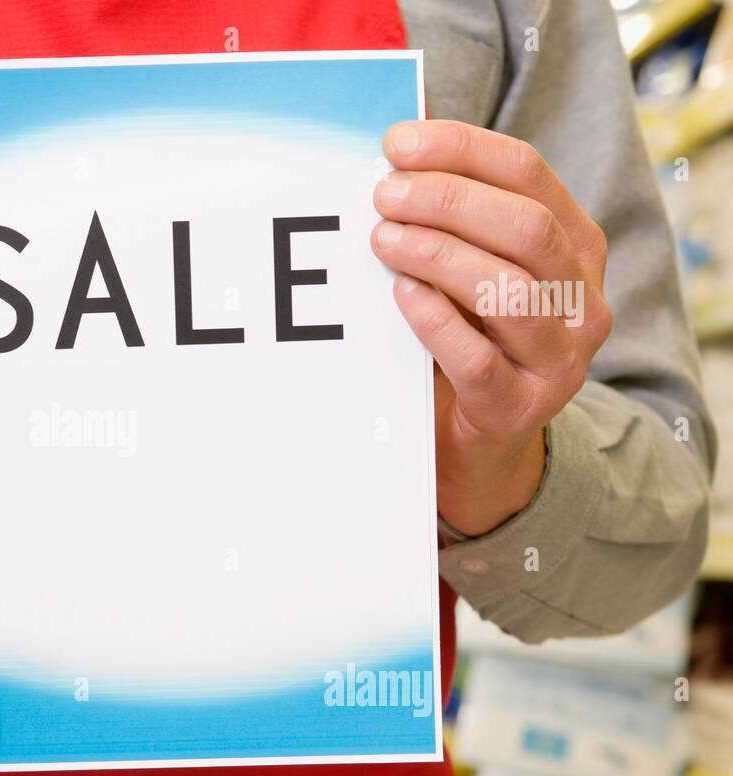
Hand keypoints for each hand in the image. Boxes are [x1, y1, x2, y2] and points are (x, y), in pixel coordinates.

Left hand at [370, 119, 612, 536]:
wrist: (482, 441)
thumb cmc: (470, 337)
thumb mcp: (473, 270)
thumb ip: (453, 216)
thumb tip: (398, 146)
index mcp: (576, 246)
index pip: (529, 174)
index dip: (461, 149)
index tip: (398, 142)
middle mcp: (583, 299)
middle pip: (525, 227)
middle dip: (448, 200)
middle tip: (383, 194)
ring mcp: (559, 358)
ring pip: (508, 291)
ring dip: (438, 255)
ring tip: (383, 239)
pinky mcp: (519, 407)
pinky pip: (479, 358)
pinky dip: (437, 320)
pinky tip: (402, 293)